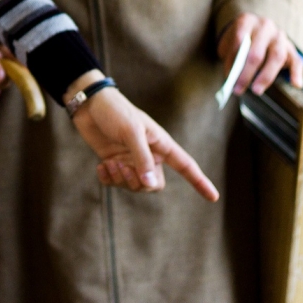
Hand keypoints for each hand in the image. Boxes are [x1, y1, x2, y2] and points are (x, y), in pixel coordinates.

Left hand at [66, 73, 219, 200]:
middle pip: (154, 184)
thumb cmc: (115, 111)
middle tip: (122, 167)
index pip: (186, 166)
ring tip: (110, 163)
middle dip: (138, 182)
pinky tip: (101, 167)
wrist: (89, 104)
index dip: (200, 182)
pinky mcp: (114, 163)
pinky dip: (108, 178)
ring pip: (134, 185)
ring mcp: (131, 160)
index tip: (214, 198)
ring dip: (120, 178)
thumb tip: (150, 184)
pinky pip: (116, 182)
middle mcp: (149, 155)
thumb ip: (142, 158)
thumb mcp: (131, 132)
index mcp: (161, 144)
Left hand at [218, 13, 302, 95]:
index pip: (240, 40)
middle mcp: (265, 26)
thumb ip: (229, 57)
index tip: (228, 77)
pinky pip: (297, 60)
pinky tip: (296, 84)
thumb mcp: (228, 43)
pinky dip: (297, 73)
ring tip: (256, 90)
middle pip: (257, 52)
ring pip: (277, 57)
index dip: (233, 60)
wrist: (255, 29)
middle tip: (239, 89)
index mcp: (247, 21)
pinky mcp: (291, 48)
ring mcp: (280, 36)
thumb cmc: (238, 40)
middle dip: (247, 73)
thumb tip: (231, 76)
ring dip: (266, 76)